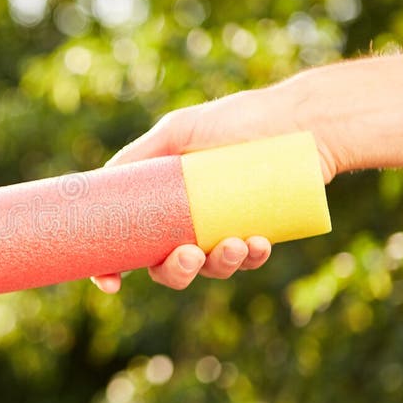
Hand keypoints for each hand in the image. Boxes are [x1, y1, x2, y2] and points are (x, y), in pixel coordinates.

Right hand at [91, 86, 336, 292]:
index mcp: (162, 203)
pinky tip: (259, 241)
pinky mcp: (257, 234)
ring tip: (235, 243)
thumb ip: (139, 155)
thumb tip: (102, 180)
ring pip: (211, 269)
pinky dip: (252, 257)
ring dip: (219, 265)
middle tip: (189, 256)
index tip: (112, 283)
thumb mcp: (179, 129)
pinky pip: (249, 260)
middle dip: (176, 272)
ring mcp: (222, 230)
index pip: (130, 244)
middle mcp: (188, 222)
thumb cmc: (238, 119)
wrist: (300, 121)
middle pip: (168, 267)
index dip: (113, 268)